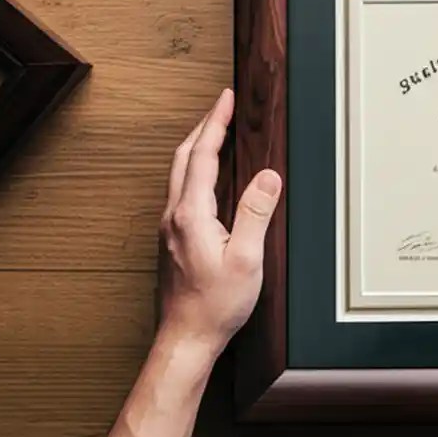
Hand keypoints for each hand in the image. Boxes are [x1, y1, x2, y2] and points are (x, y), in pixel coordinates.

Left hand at [158, 88, 282, 355]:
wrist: (186, 337)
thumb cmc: (215, 305)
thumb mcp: (247, 258)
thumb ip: (256, 213)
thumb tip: (267, 176)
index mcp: (191, 214)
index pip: (203, 156)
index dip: (215, 123)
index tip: (225, 99)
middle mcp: (174, 216)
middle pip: (184, 158)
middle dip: (204, 127)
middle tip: (222, 107)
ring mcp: (170, 228)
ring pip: (179, 174)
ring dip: (197, 148)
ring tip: (216, 133)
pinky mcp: (172, 240)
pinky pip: (181, 191)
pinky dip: (195, 170)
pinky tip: (208, 178)